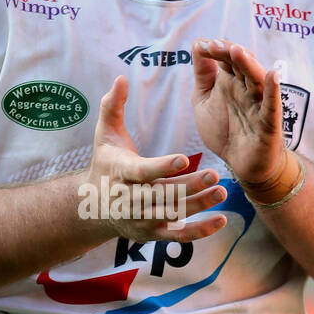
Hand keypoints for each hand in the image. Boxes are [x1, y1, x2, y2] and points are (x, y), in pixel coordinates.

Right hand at [86, 75, 227, 241]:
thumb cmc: (105, 164)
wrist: (91, 207)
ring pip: (172, 214)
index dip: (163, 167)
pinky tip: (221, 220)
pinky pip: (178, 236)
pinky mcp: (152, 234)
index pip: (142, 172)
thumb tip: (121, 77)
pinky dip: (200, 232)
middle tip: (216, 174)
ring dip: (199, 205)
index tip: (185, 159)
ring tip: (222, 191)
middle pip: (162, 194)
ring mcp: (141, 219)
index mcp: (119, 173)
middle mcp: (129, 200)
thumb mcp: (104, 135)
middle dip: (190, 186)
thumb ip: (113, 106)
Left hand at [191, 39, 286, 184]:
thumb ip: (202, 74)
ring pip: (256, 79)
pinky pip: (272, 105)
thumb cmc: (224, 130)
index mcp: (231, 81)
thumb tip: (198, 44)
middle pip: (241, 64)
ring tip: (237, 51)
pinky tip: (273, 75)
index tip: (202, 46)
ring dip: (248, 64)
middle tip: (215, 45)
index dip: (216, 49)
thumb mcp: (203, 100)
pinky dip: (273, 91)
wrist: (240, 164)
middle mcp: (246, 89)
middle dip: (229, 52)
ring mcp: (258, 104)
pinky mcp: (268, 123)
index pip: (226, 58)